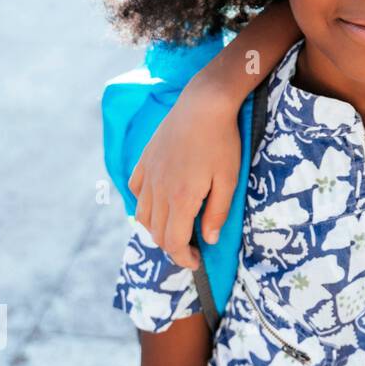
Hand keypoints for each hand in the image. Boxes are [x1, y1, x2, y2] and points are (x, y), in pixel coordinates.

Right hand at [129, 80, 240, 269]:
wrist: (204, 105)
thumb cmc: (222, 142)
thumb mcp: (228, 180)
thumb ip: (216, 213)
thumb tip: (207, 240)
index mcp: (181, 198)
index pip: (172, 241)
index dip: (182, 257)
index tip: (195, 261)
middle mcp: (159, 189)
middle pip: (155, 231)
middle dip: (171, 245)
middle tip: (190, 246)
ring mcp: (149, 174)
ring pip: (142, 214)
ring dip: (156, 228)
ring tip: (175, 227)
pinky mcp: (144, 161)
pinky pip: (136, 190)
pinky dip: (143, 203)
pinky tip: (159, 202)